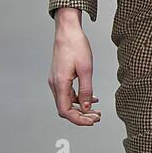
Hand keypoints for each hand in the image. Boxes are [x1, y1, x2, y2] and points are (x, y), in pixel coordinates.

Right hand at [48, 8, 100, 125]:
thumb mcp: (86, 69)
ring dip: (80, 108)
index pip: (65, 111)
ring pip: (66, 102)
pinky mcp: (59, 77)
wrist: (67, 31)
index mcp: (60, 83)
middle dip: (81, 116)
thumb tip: (86, 108)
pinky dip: (78, 99)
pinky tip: (91, 99)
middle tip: (96, 118)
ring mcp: (56, 80)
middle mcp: (55, 83)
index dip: (78, 119)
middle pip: (65, 108)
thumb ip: (86, 90)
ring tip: (96, 111)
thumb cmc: (76, 45)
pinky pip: (68, 93)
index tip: (91, 122)